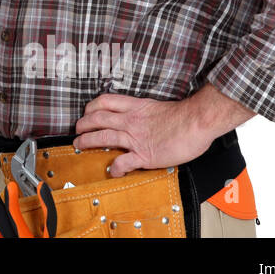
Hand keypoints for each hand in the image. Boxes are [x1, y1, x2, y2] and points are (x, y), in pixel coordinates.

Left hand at [72, 93, 217, 177]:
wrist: (197, 121)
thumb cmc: (184, 116)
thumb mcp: (158, 107)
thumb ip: (146, 112)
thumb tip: (142, 118)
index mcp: (136, 107)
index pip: (106, 101)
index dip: (92, 106)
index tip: (87, 112)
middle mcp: (131, 121)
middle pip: (98, 119)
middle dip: (83, 124)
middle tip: (77, 130)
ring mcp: (136, 137)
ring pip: (104, 137)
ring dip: (88, 141)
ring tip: (79, 145)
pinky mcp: (144, 155)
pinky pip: (123, 162)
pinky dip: (115, 168)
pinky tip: (112, 171)